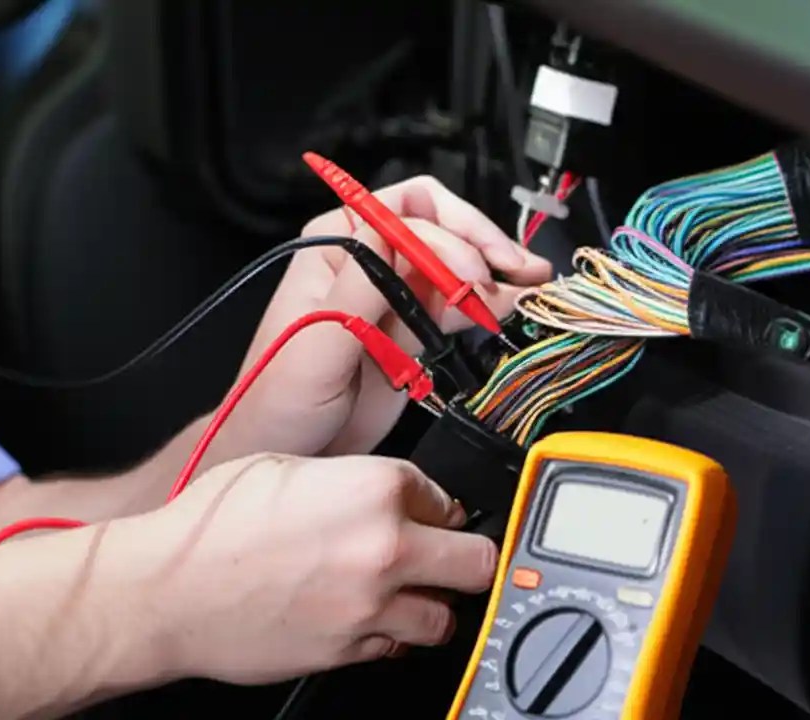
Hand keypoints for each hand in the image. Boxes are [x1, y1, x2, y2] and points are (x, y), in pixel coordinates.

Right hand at [143, 453, 498, 684]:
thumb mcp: (284, 467)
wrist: (170, 591)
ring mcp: (371, 606)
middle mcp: (385, 548)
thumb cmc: (212, 527)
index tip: (427, 511)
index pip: (446, 497)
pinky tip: (366, 616)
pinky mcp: (350, 650)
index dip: (433, 504)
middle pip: (477, 562)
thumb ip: (348, 479)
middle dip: (465, 555)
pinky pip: (398, 647)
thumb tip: (379, 492)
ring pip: (446, 616)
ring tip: (405, 590)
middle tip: (448, 554)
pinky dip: (391, 633)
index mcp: (374, 489)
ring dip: (432, 602)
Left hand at [226, 175, 552, 457]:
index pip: (405, 211)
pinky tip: (520, 306)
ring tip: (531, 286)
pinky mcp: (415, 332)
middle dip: (481, 248)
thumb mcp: (315, 345)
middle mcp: (370, 261)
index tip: (473, 272)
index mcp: (337, 246)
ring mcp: (396, 296)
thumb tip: (383, 230)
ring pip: (458, 265)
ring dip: (497, 272)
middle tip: (512, 277)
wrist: (288, 451)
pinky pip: (461, 306)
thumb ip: (354, 291)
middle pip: (441, 230)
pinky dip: (493, 304)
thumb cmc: (277, 398)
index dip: (447, 234)